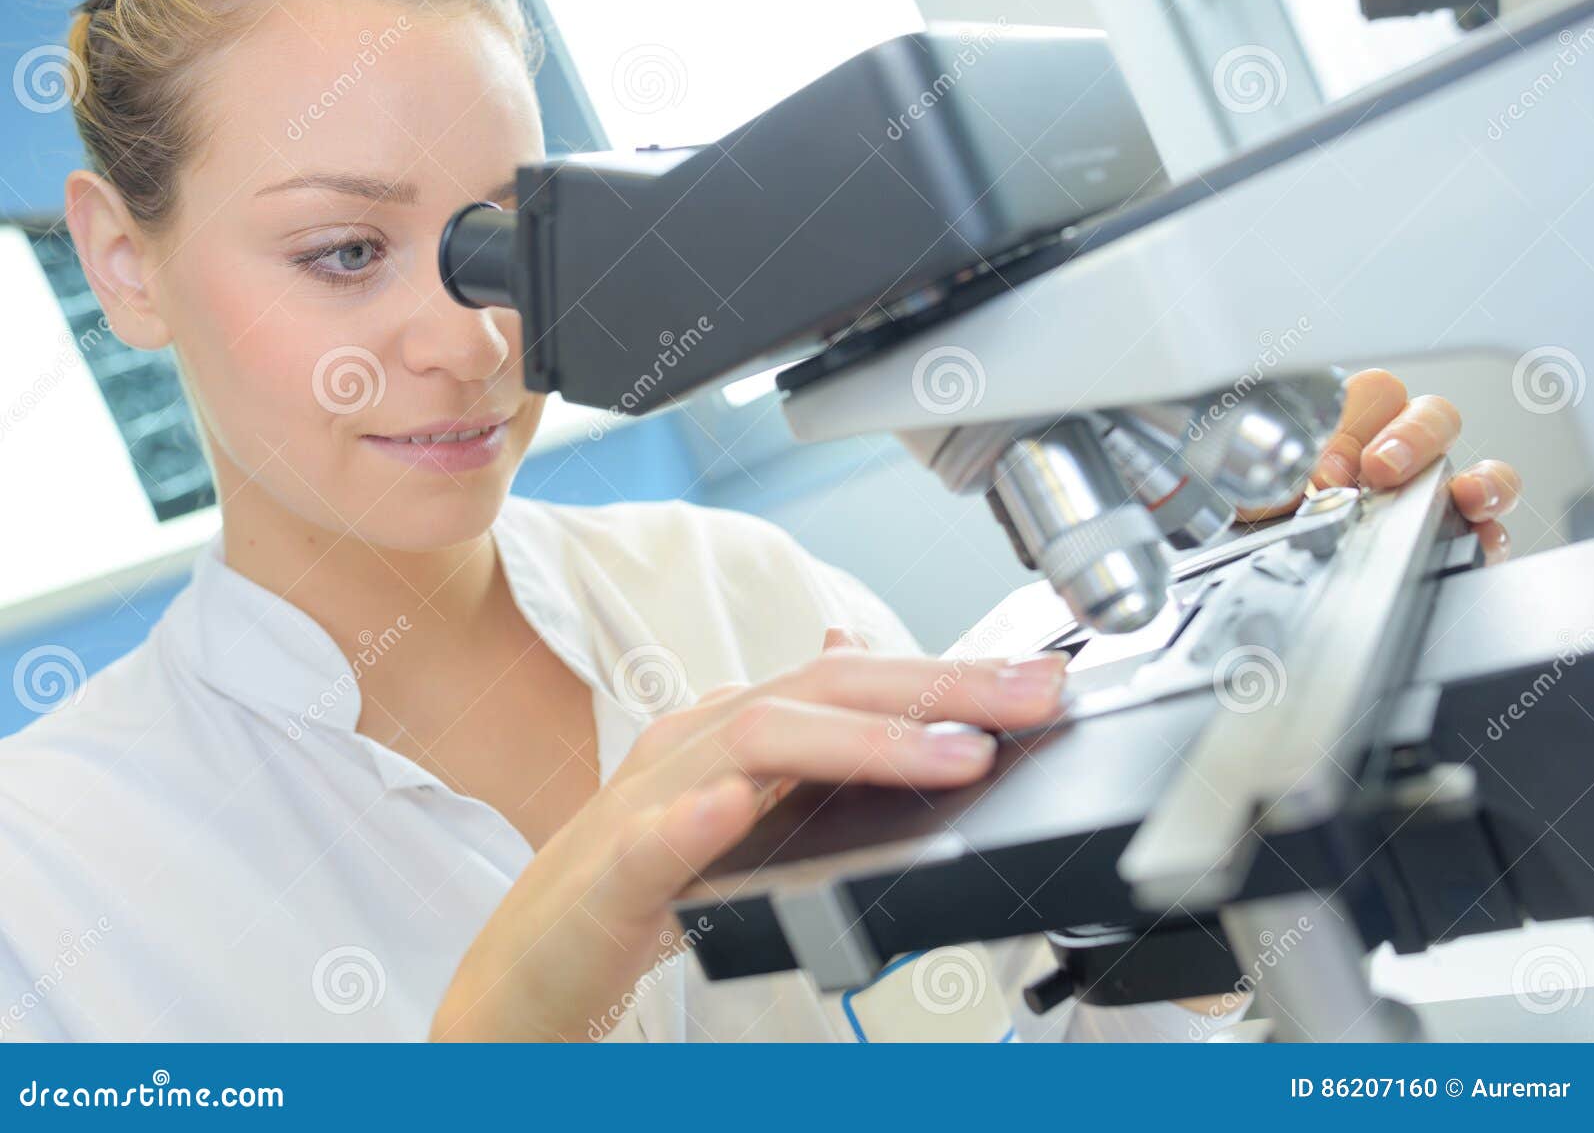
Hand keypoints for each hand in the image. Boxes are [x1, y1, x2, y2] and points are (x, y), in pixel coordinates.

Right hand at [430, 637, 1067, 1040]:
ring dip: (859, 746)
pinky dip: (694, 823)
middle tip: (1029, 700)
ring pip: (751, 748)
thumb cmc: (632, 882)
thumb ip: (794, 730)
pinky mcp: (604, 885)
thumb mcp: (728, 794)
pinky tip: (736, 811)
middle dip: (935, 691)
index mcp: (727, 728)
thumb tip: (849, 650)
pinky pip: (645, 847)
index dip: (947, 676)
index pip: (849, 681)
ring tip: (947, 756)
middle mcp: (692, 748)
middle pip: (818, 694)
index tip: (1042, 686)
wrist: (527, 966)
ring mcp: (645, 807)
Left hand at [1239, 368, 1521, 563]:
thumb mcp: (1255, 489)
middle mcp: (1396, 449)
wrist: (1268, 569)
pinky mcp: (1450, 538)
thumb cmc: (1265, 513)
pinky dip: (1489, 534)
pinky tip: (1477, 539)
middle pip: (1432, 416)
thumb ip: (1270, 479)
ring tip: (1462, 497)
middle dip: (1411, 438)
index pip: (1371, 395)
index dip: (1353, 424)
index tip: (1325, 469)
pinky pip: (1487, 532)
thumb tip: (1287, 484)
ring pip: (1479, 466)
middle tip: (1380, 471)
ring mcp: (1430, 492)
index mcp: (1346, 423)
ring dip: (1480, 478)